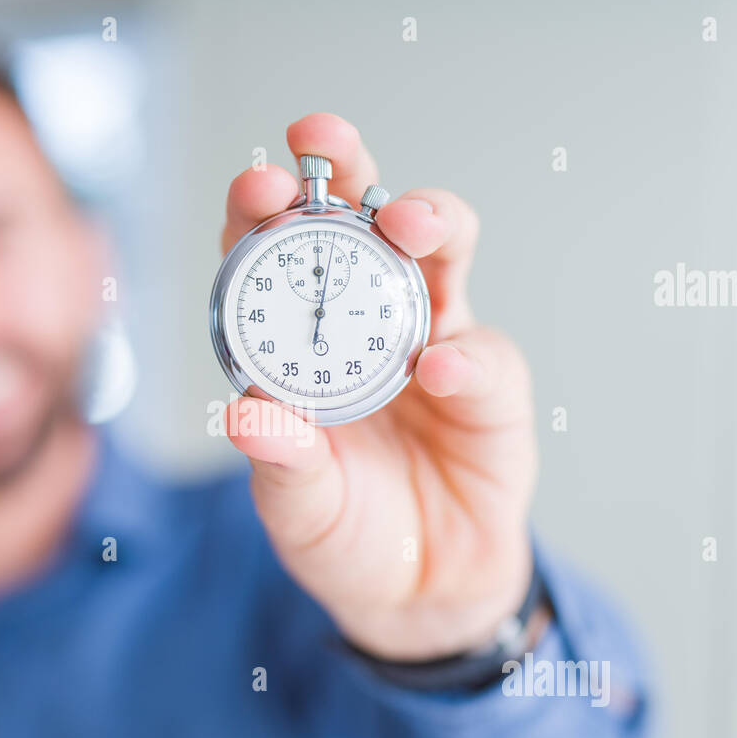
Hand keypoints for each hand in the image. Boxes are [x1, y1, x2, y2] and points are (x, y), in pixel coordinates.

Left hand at [221, 113, 537, 661]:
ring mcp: (435, 346)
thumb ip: (281, 464)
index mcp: (300, 342)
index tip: (261, 185)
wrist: (421, 593)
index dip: (265, 211)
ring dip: (427, 224)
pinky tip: (440, 371)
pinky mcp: (490, 390)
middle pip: (363, 225)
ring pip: (443, 256)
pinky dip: (465, 358)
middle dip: (349, 171)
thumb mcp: (299, 511)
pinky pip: (485, 358)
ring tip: (406, 223)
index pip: (276, 256)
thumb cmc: (347, 537)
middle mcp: (367, 326)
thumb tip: (246, 413)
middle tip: (330, 144)